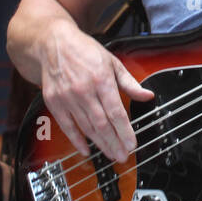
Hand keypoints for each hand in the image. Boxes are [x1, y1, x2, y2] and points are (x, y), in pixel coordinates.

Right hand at [38, 19, 151, 162]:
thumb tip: (147, 96)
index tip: (132, 144)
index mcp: (101, 80)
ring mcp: (68, 98)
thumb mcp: (113, 62)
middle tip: (123, 156)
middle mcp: (84, 91)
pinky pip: (67, 126)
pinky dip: (76, 140)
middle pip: (102, 124)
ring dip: (100, 144)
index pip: (116, 112)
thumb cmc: (85, 52)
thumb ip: (130, 83)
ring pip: (86, 127)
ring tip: (111, 154)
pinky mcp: (55, 103)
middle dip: (114, 143)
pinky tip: (86, 150)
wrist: (54, 44)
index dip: (125, 131)